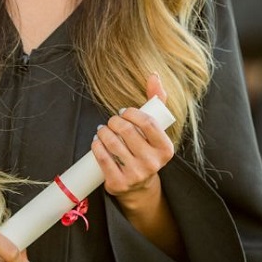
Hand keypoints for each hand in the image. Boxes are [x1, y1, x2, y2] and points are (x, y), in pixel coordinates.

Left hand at [93, 74, 173, 214]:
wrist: (139, 186)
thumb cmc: (146, 149)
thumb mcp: (155, 129)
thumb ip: (156, 101)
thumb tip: (154, 75)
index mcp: (166, 149)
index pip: (147, 122)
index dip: (131, 113)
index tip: (124, 112)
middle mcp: (153, 163)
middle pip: (127, 131)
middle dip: (115, 121)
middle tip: (111, 121)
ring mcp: (136, 175)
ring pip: (113, 144)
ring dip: (103, 132)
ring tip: (103, 130)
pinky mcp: (119, 183)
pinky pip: (103, 159)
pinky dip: (96, 146)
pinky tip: (97, 141)